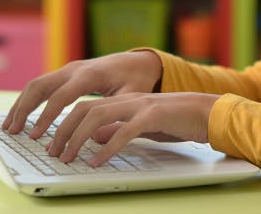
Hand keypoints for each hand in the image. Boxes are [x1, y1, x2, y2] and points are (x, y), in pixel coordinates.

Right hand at [1, 50, 162, 135]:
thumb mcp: (133, 97)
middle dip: (24, 109)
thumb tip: (95, 139)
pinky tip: (20, 115)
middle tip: (13, 132)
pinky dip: (28, 99)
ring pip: (37, 84)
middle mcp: (74, 69)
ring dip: (21, 104)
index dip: (46, 116)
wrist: (137, 62)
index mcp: (89, 75)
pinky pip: (42, 85)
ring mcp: (68, 69)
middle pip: (40, 86)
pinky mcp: (66, 73)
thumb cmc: (136, 79)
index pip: (61, 96)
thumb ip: (115, 115)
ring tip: (9, 126)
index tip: (36, 135)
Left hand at [45, 92, 220, 166]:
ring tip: (68, 157)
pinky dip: (107, 147)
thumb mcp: (141, 126)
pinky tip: (96, 161)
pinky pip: (125, 132)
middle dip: (64, 130)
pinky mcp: (154, 117)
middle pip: (85, 109)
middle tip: (53, 152)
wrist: (207, 113)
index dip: (65, 123)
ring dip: (78, 138)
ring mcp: (140, 106)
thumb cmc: (176, 121)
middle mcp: (129, 99)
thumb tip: (94, 139)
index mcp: (124, 100)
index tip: (53, 143)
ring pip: (98, 117)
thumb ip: (118, 129)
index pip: (85, 107)